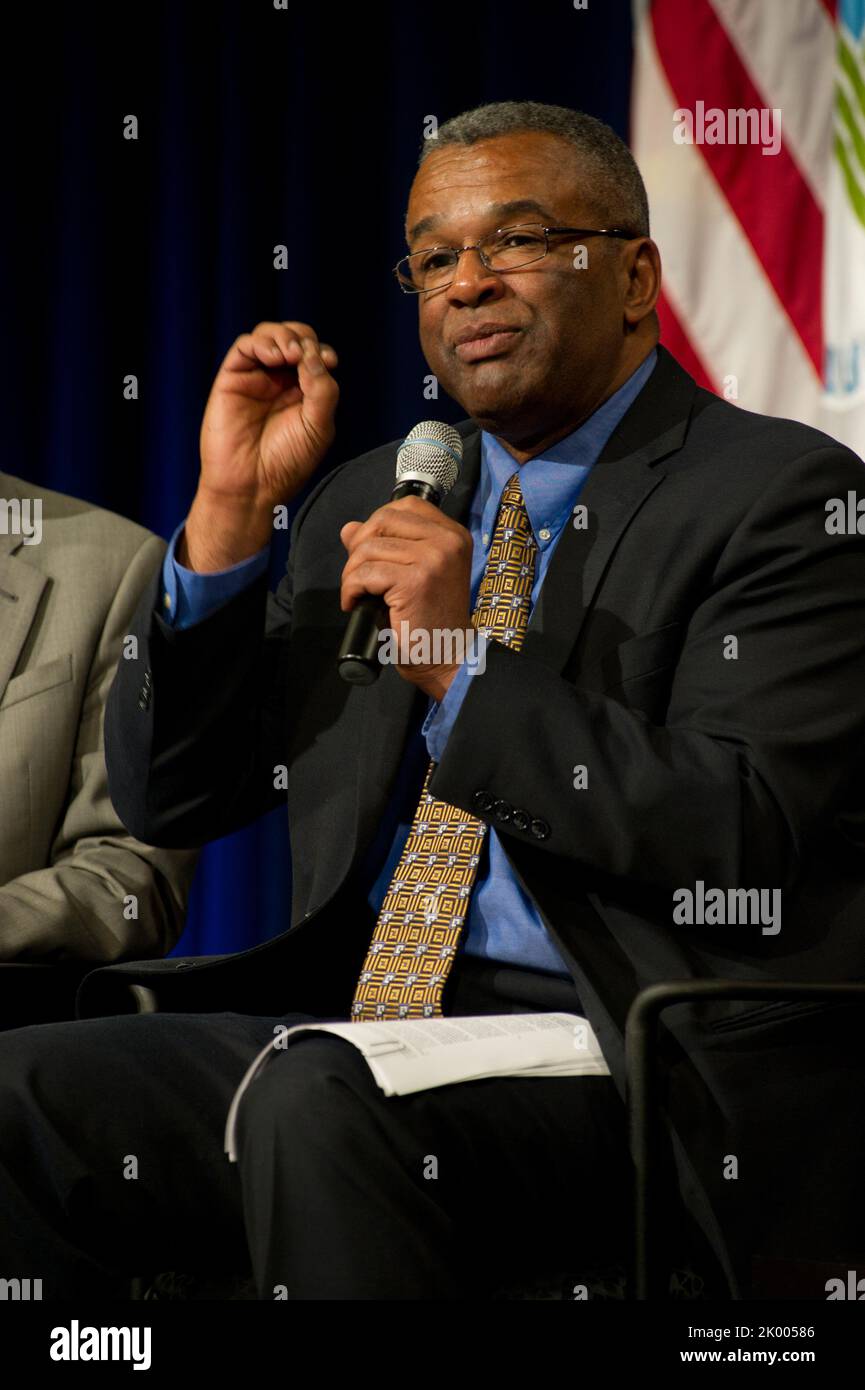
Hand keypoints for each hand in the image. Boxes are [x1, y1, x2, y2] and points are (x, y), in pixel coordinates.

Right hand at [184, 321, 338, 569]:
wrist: (251, 486)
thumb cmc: (286, 463)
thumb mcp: (318, 427)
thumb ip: (322, 389)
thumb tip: (314, 354)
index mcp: (304, 393)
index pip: (314, 355)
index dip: (322, 351)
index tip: (329, 362)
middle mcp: (280, 382)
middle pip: (293, 338)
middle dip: (303, 338)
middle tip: (305, 355)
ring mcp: (256, 379)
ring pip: (269, 335)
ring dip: (283, 336)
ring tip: (290, 354)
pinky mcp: (233, 379)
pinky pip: (245, 346)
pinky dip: (261, 342)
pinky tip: (273, 356)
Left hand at [340, 497, 473, 700]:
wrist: (447, 656)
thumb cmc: (430, 620)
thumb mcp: (412, 574)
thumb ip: (386, 546)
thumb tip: (349, 528)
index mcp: (452, 535)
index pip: (405, 506)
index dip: (377, 525)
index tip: (370, 553)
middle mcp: (448, 541)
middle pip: (383, 520)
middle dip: (359, 548)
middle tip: (358, 576)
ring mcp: (434, 559)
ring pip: (369, 548)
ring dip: (352, 574)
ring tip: (358, 595)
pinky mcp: (415, 581)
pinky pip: (365, 573)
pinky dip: (352, 590)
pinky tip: (357, 605)